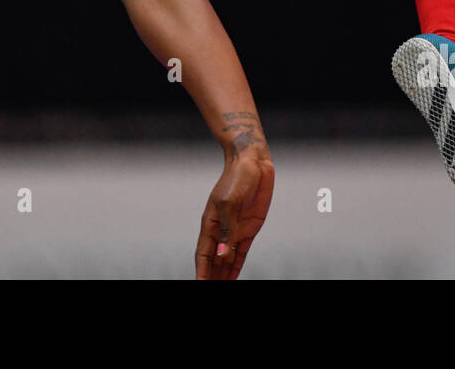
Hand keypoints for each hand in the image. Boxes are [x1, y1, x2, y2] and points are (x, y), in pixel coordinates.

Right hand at [195, 145, 274, 279]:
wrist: (253, 162)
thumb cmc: (238, 177)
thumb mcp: (231, 202)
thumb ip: (228, 230)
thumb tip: (222, 254)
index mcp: (211, 223)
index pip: (204, 254)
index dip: (202, 271)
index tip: (200, 286)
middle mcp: (221, 230)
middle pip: (214, 260)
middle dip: (211, 277)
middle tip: (210, 292)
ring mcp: (235, 230)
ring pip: (226, 260)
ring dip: (222, 275)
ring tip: (220, 290)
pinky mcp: (249, 229)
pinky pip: (240, 253)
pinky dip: (235, 267)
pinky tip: (232, 278)